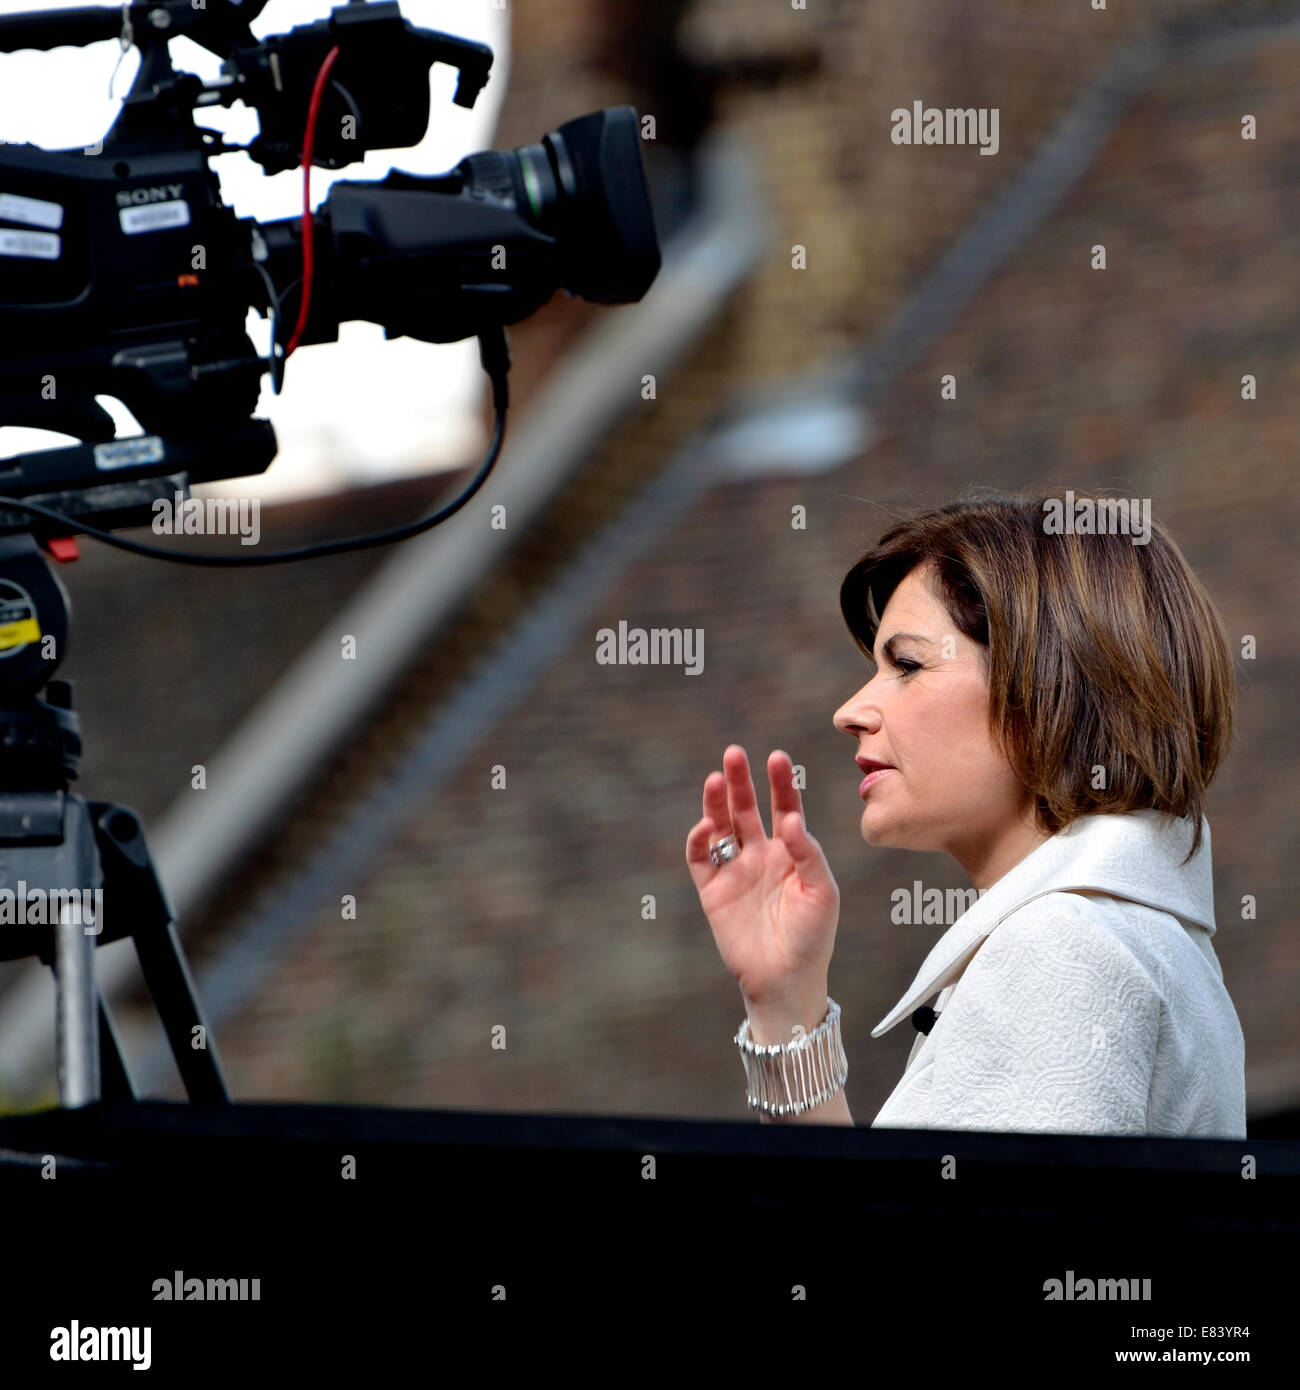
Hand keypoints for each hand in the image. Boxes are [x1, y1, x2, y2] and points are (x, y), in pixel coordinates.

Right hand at [685, 745, 839, 1011]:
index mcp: (790, 853)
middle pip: (745, 809)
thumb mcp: (822, 892)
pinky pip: (700, 859)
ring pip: (720, 827)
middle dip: (740, 781)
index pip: (783, 808)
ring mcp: (734, 872)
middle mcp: (760, 856)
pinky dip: (699, 840)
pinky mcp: (712, 891)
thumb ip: (807, 853)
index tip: (777, 757)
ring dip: (715, 802)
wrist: (786, 981)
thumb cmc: (812, 937)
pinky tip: (707, 826)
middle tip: (734, 753)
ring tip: (715, 778)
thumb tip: (789, 819)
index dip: (780, 783)